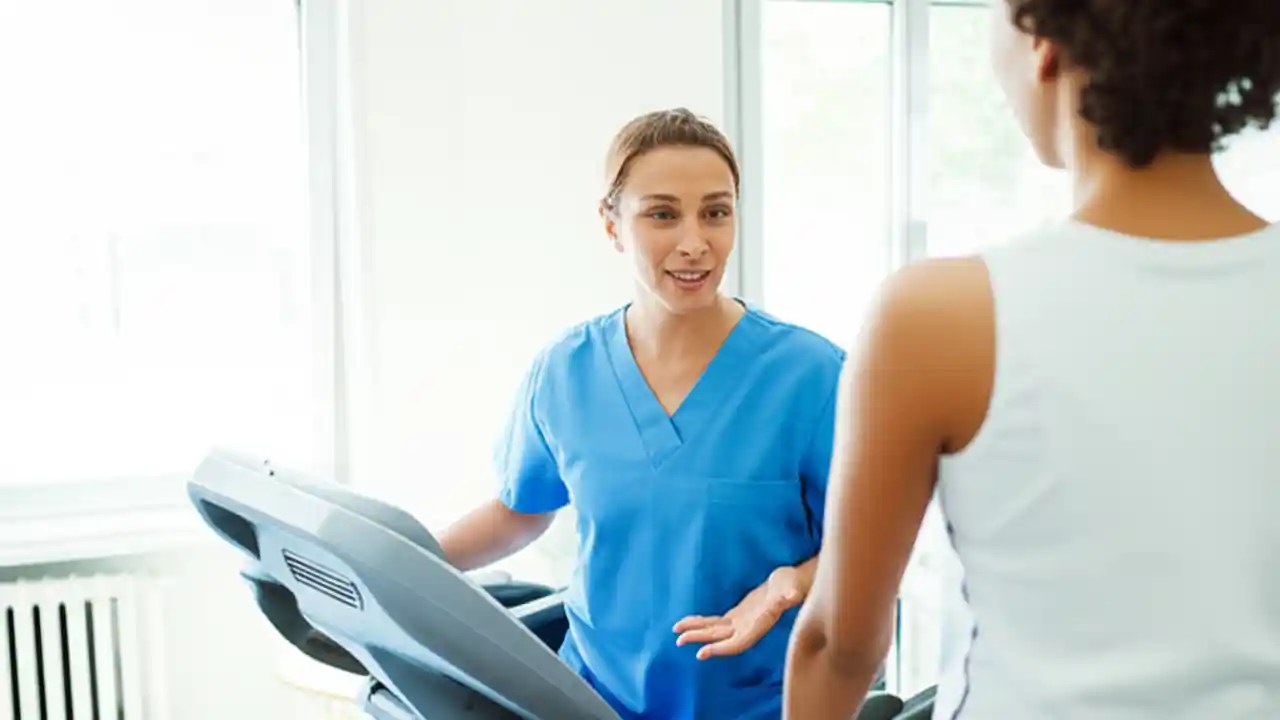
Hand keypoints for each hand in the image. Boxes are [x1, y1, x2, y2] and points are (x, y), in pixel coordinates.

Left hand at [673, 565, 807, 659]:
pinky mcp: (738, 615)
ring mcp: (742, 623)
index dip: (720, 648)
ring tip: (676, 631)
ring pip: (716, 631)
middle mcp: (749, 628)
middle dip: (700, 639)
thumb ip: (790, 593)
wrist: (792, 583)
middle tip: (679, 640)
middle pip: (721, 638)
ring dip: (697, 631)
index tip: (702, 652)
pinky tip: (690, 622)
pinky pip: (717, 622)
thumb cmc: (793, 584)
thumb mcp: (792, 587)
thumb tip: (791, 594)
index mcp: (759, 625)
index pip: (737, 643)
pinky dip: (703, 622)